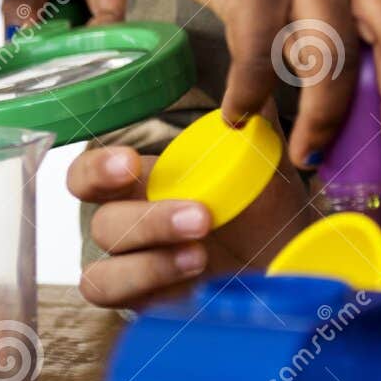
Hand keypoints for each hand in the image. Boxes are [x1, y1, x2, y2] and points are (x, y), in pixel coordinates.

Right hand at [68, 139, 315, 309]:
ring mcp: (135, 272)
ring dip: (147, 263)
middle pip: (99, 224)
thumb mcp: (264, 158)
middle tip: (202, 216)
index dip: (95, 170)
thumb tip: (255, 71)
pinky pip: (124, 309)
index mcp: (143, 184)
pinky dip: (154, 293)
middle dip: (148, 220)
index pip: (87, 175)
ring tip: (200, 255)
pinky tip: (194, 282)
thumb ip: (252, 116)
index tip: (129, 164)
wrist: (293, 263)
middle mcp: (129, 227)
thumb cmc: (267, 207)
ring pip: (99, 275)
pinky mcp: (148, 309)